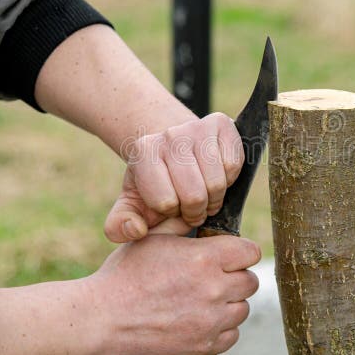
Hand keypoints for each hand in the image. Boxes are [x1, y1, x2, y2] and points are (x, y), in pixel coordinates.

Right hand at [88, 234, 260, 354]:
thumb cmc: (124, 274)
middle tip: (213, 279)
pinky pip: (231, 336)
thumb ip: (182, 225)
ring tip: (202, 301)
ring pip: (242, 309)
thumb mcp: (152, 238)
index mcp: (204, 257)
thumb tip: (201, 215)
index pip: (251, 252)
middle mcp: (214, 288)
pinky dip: (220, 330)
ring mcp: (210, 320)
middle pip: (251, 281)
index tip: (230, 256)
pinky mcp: (204, 345)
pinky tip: (199, 321)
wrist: (102, 319)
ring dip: (228, 305)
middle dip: (235, 278)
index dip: (242, 252)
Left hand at [104, 113, 243, 241]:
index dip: (172, 212)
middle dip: (196, 211)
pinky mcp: (222, 123)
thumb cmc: (156, 183)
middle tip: (192, 206)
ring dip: (214, 197)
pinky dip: (230, 179)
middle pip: (195, 195)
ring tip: (205, 193)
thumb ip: (119, 226)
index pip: (166, 202)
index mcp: (143, 152)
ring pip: (217, 182)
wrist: (176, 149)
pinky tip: (217, 175)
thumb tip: (137, 230)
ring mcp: (197, 127)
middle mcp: (169, 135)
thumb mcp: (131, 205)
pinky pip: (234, 165)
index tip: (170, 204)